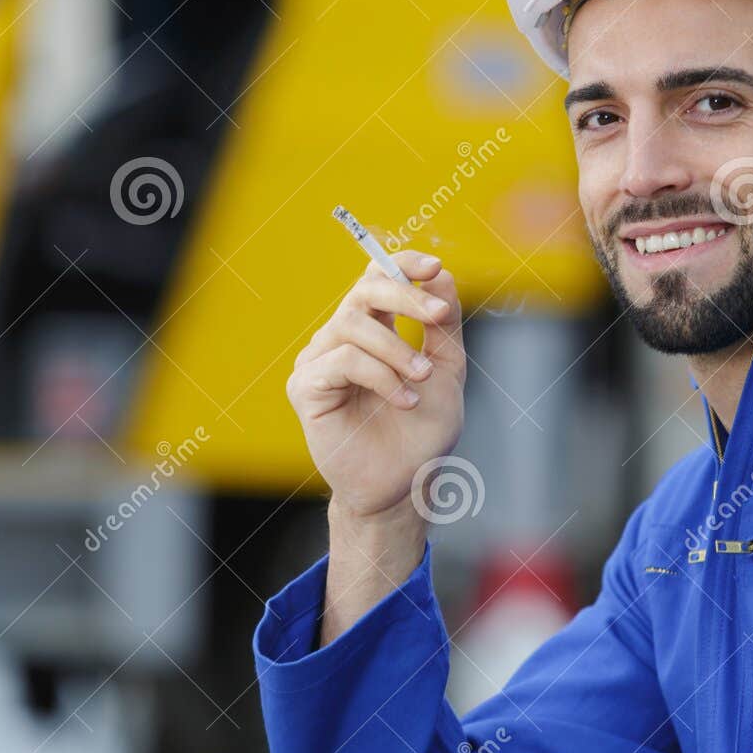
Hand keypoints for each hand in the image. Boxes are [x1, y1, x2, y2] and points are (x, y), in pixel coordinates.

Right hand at [286, 251, 465, 522]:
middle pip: (363, 291)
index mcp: (373, 331)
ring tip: (422, 377)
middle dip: (404, 297)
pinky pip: (342, 362)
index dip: (402, 265)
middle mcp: (341, 340)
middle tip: (437, 316)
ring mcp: (319, 362)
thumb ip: (444, 325)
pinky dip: (380, 376)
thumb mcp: (447, 370)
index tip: (434, 268)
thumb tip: (441, 275)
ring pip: (352, 325)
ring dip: (396, 348)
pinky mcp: (305, 388)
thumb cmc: (422, 433)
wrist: (404, 486)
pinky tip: (404, 401)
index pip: (377, 278)